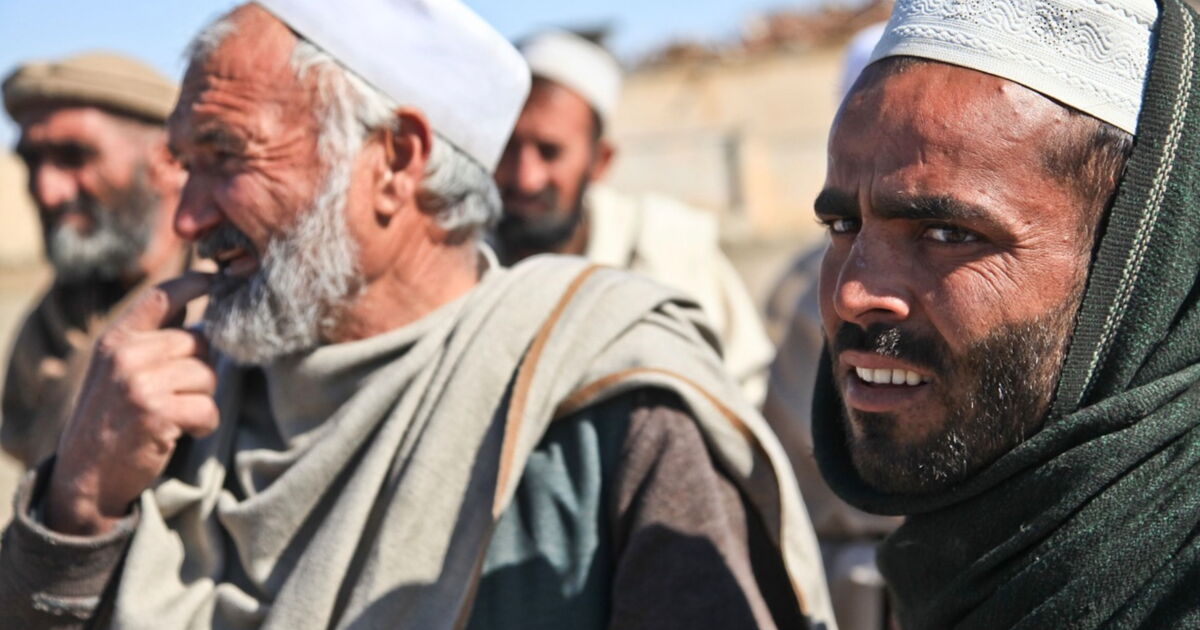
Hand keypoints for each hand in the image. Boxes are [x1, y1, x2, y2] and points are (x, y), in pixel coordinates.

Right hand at [45, 273, 215, 535]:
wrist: (87, 476)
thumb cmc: (113, 420)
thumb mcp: (120, 370)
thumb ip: (153, 340)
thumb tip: (204, 308)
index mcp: (117, 338)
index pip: (162, 295)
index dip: (196, 282)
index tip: (217, 278)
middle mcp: (126, 353)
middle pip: (201, 341)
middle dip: (202, 370)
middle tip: (180, 396)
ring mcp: (138, 381)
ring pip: (208, 375)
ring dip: (203, 400)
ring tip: (176, 415)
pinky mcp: (155, 411)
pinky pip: (207, 408)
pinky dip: (204, 424)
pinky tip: (183, 432)